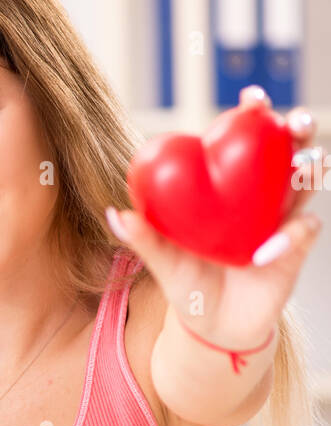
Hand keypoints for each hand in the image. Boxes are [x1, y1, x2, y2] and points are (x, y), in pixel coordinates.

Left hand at [108, 102, 322, 347]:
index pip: (246, 137)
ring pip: (309, 181)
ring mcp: (283, 217)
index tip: (253, 98)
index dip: (255, 112)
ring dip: (311, 167)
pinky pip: (303, 230)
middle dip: (299, 127)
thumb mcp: (164, 263)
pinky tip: (266, 249)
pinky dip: (291, 234)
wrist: (214, 327)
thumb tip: (114, 215)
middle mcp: (263, 193)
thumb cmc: (188, 284)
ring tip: (304, 165)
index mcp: (230, 183)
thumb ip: (144, 240)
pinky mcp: (296, 247)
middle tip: (295, 121)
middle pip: (290, 149)